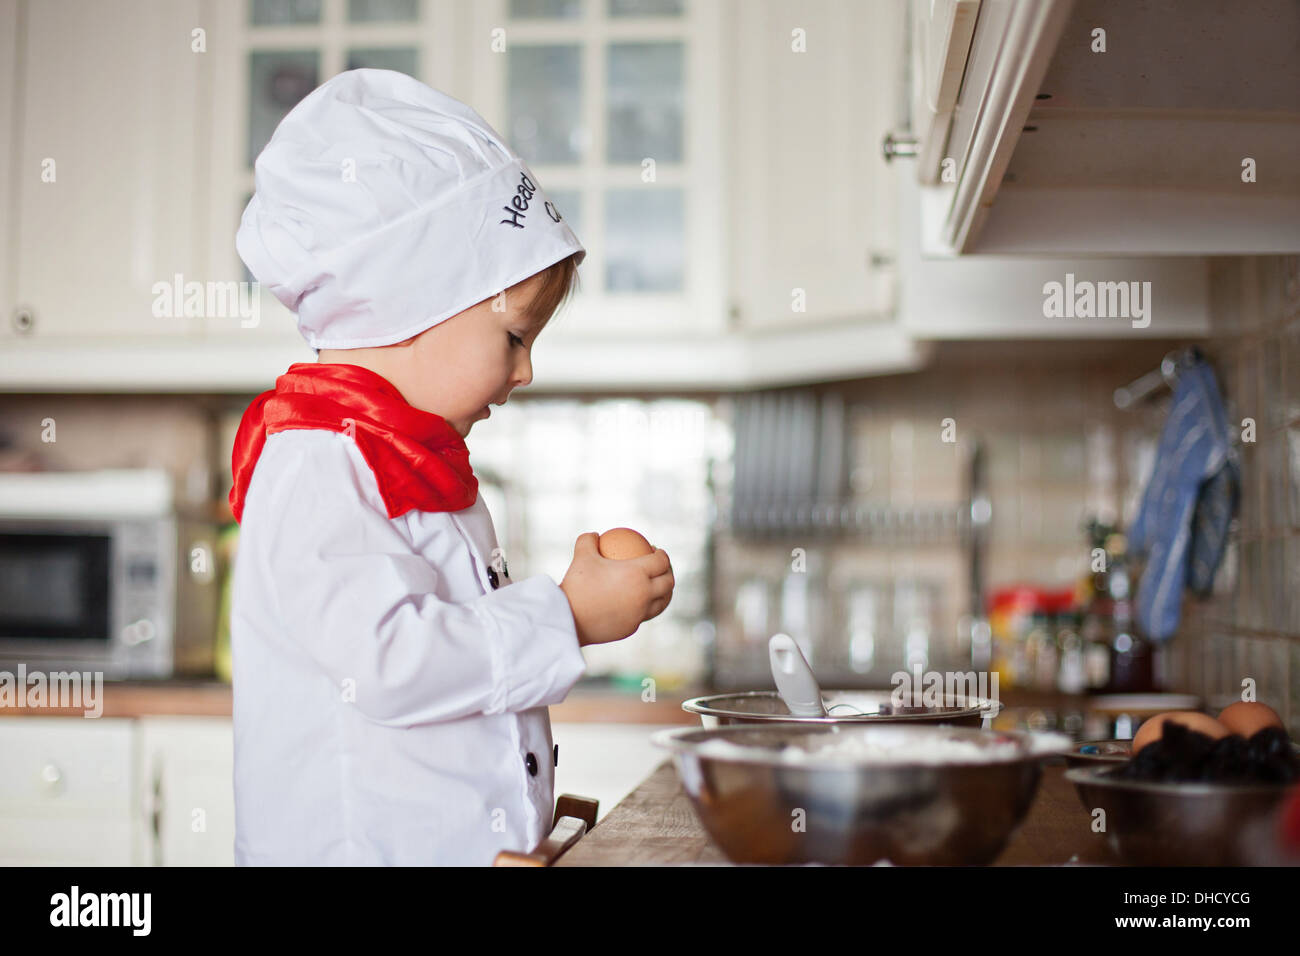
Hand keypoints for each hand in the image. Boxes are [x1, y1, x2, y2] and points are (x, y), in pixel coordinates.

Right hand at [558, 532, 674, 646]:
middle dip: (669, 573)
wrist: (568, 619)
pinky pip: (642, 615)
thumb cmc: (576, 585)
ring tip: (657, 588)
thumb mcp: (581, 555)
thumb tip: (596, 536)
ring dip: (664, 593)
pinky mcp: (631, 628)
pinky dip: (644, 608)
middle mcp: (644, 595)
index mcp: (637, 574)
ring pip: (661, 603)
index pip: (661, 562)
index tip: (656, 551)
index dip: (662, 555)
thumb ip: (588, 540)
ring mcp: (639, 614)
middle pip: (668, 583)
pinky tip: (637, 604)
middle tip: (660, 568)